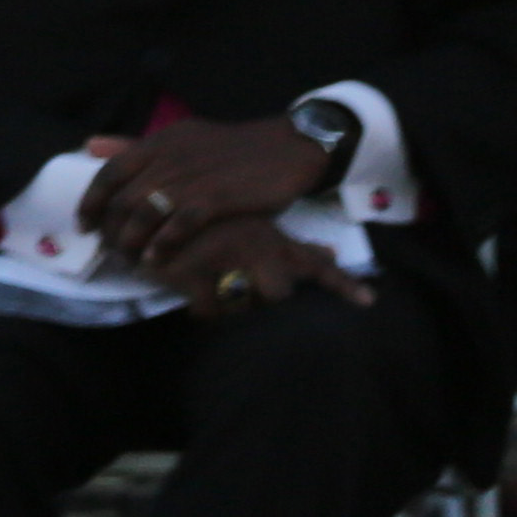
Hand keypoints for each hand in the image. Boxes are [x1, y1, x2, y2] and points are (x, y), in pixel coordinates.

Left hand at [83, 117, 331, 267]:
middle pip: (125, 196)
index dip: (93, 199)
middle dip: (112, 228)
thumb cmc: (231, 150)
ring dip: (133, 240)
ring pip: (147, 211)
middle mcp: (171, 156)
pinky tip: (157, 260)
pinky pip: (180, 223)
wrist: (286, 148)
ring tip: (130, 260)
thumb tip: (90, 146)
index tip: (85, 223)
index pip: (111, 169)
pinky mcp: (218, 195)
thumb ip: (137, 146)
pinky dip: (163, 244)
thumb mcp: (181, 139)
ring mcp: (193, 175)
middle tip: (110, 250)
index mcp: (160, 141)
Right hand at [158, 212, 369, 316]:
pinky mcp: (195, 277)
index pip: (313, 264)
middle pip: (277, 294)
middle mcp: (253, 248)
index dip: (342, 285)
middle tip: (243, 289)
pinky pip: (209, 311)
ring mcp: (224, 261)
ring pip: (243, 304)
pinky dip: (204, 311)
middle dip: (264, 298)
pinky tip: (195, 302)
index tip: (369, 302)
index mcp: (269, 236)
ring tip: (215, 288)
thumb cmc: (206, 214)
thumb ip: (294, 244)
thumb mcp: (252, 222)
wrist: (147, 205)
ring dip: (232, 304)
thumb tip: (332, 254)